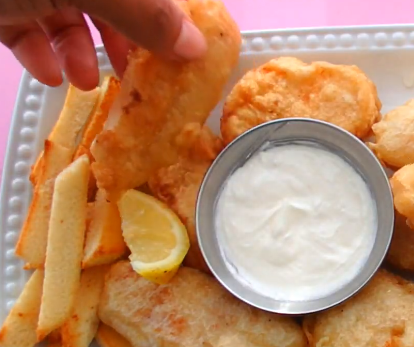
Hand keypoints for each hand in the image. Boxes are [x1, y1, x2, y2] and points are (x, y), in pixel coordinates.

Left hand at [0, 0, 206, 90]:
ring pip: (65, 10)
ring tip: (86, 80)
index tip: (178, 48)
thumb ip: (143, 12)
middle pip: (109, 0)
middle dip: (121, 36)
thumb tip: (198, 44)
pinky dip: (39, 50)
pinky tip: (48, 73)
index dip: (166, 12)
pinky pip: (24, 23)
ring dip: (81, 50)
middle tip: (135, 73)